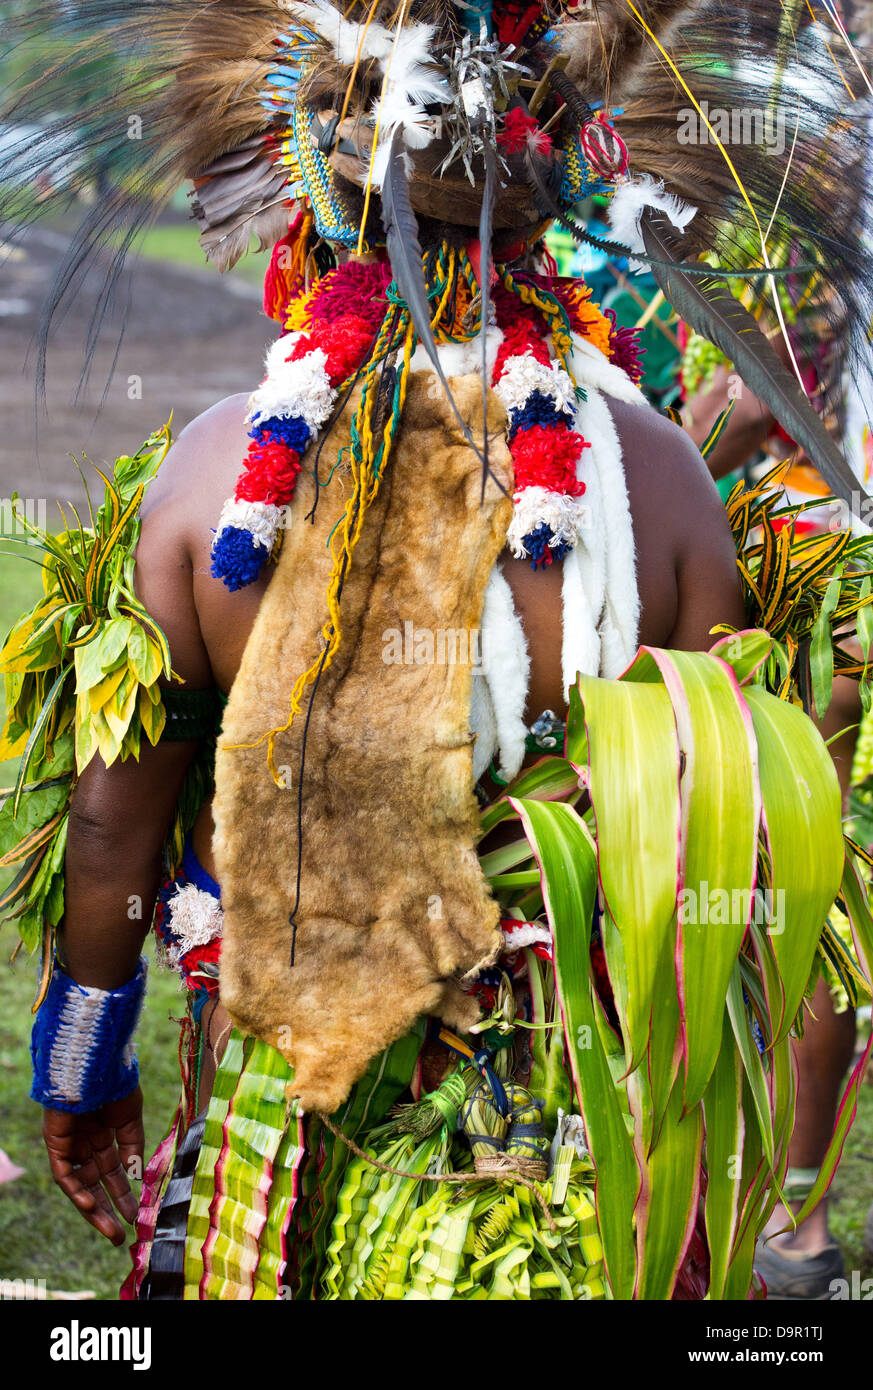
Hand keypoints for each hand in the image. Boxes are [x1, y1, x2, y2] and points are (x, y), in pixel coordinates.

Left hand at [42, 1086, 143, 1245]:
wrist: (95, 1064)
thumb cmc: (115, 1085)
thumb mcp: (129, 1119)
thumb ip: (132, 1146)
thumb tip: (138, 1176)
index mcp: (104, 1135)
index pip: (113, 1173)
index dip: (124, 1195)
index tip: (137, 1216)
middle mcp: (85, 1143)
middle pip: (95, 1185)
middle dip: (108, 1210)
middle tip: (121, 1236)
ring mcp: (69, 1144)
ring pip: (79, 1185)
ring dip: (93, 1209)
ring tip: (110, 1230)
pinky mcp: (55, 1143)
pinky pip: (64, 1174)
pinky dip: (76, 1191)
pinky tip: (90, 1205)